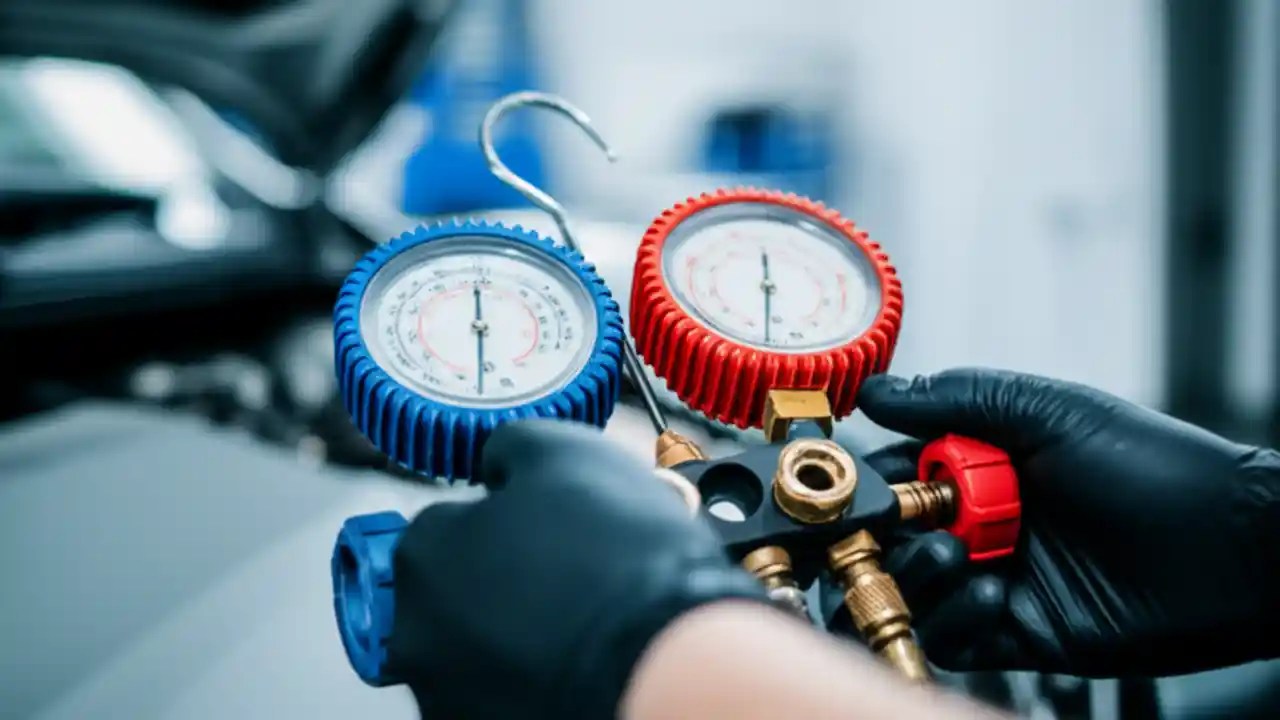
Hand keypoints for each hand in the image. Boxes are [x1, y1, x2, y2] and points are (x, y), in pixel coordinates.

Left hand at [386, 420, 765, 718]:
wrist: (666, 662)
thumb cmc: (618, 560)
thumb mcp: (565, 451)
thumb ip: (511, 448)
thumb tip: (499, 460)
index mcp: (425, 554)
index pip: (450, 523)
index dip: (508, 518)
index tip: (548, 524)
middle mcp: (418, 631)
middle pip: (460, 589)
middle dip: (508, 578)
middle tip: (574, 573)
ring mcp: (450, 695)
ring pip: (483, 648)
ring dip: (522, 631)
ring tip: (590, 620)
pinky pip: (509, 693)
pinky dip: (538, 679)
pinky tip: (587, 660)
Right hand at [857, 369, 1279, 676]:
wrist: (1228, 547)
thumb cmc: (1153, 466)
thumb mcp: (1049, 411)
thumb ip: (957, 399)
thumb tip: (875, 392)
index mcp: (983, 465)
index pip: (897, 471)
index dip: (868, 479)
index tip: (846, 484)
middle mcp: (982, 522)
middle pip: (893, 537)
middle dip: (884, 534)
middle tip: (899, 528)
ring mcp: (997, 578)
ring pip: (913, 591)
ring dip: (918, 575)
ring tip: (957, 556)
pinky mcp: (1018, 634)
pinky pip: (955, 638)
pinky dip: (957, 620)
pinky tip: (995, 594)